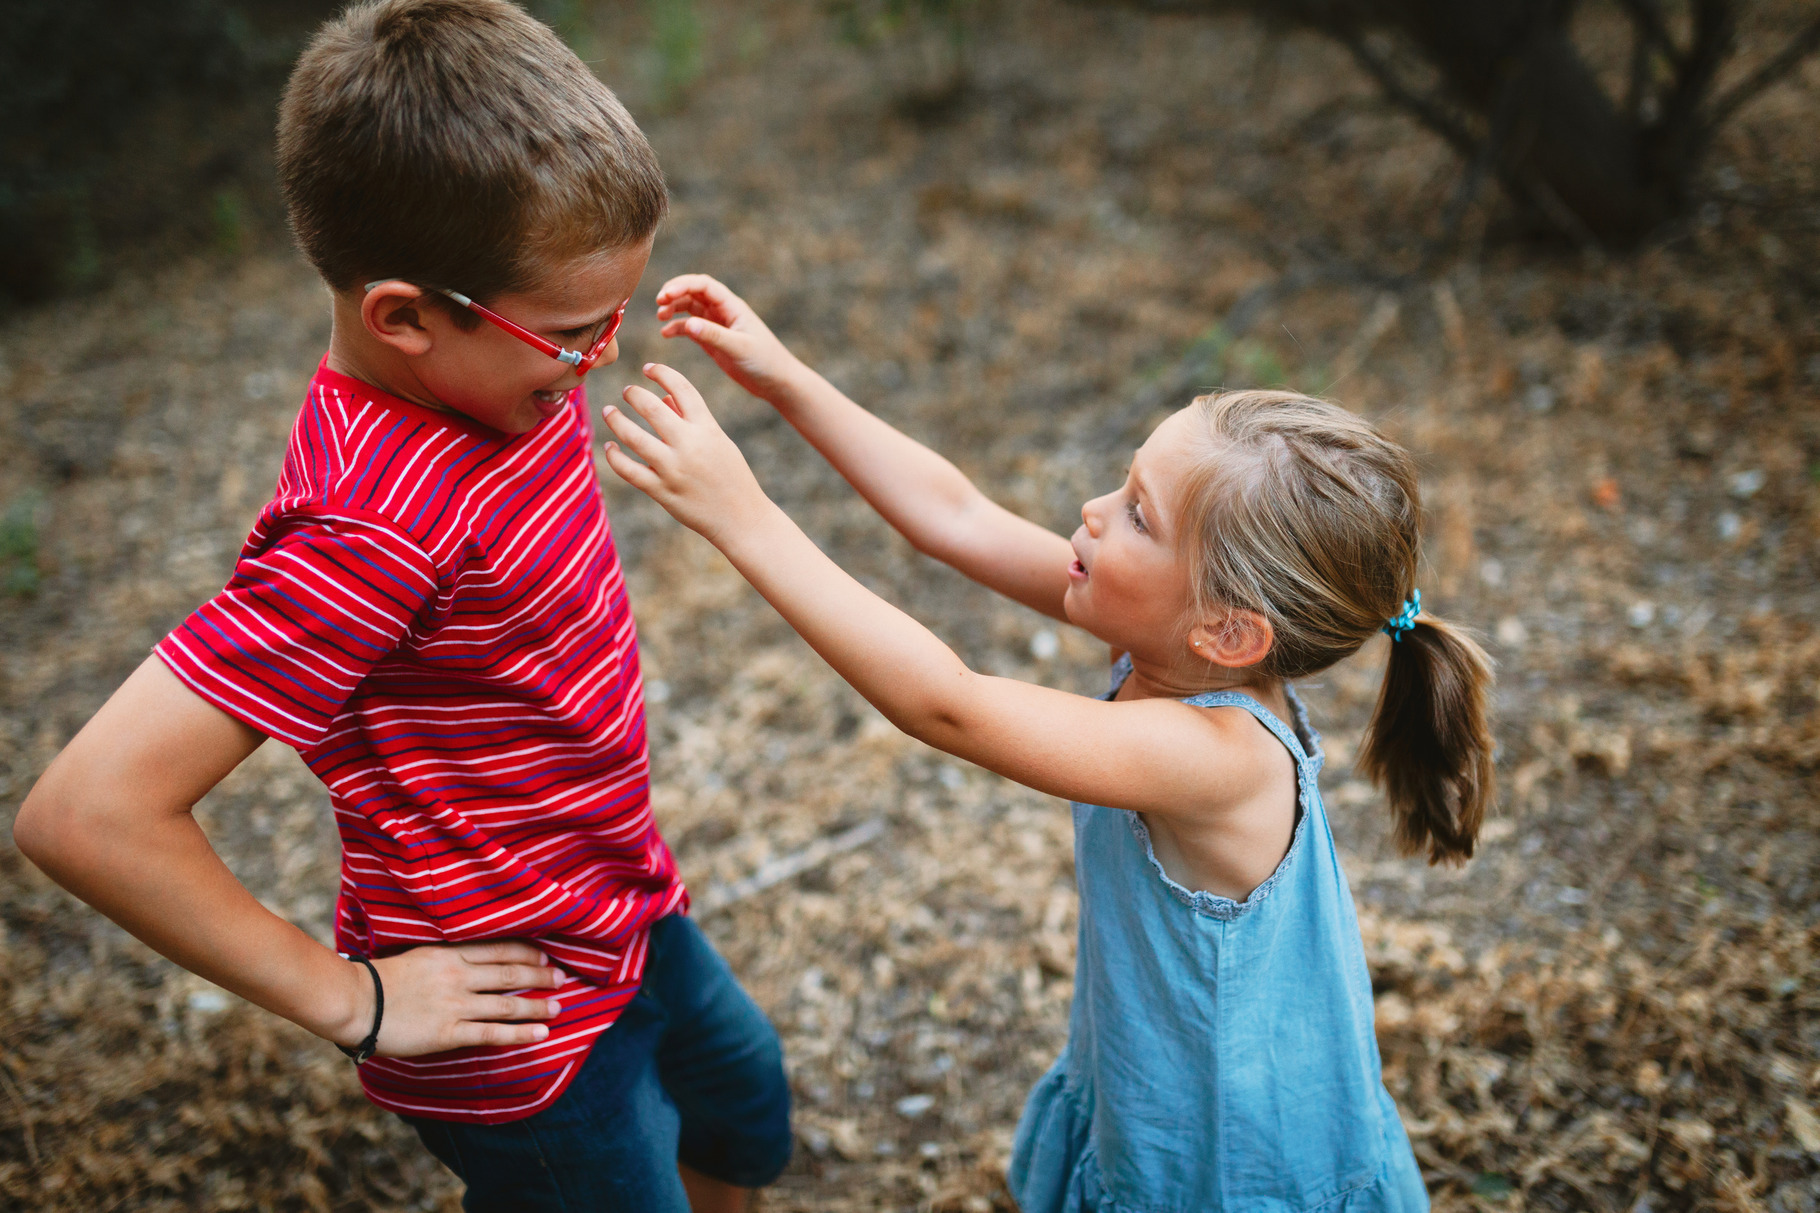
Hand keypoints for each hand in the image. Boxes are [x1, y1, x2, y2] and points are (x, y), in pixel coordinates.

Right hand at [334, 940, 564, 1057]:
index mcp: (450, 954)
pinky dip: (520, 1033)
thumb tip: (466, 961)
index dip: (527, 954)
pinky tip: (540, 1034)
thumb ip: (443, 958)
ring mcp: (456, 1003)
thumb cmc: (378, 979)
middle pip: (510, 973)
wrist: (355, 1000)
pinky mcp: (449, 1032)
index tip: (546, 956)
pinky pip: (492, 1033)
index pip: (499, 949)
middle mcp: (459, 975)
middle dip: (540, 976)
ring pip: (507, 1003)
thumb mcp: (417, 954)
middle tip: (562, 978)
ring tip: (558, 1007)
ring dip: (536, 1005)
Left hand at [602, 364, 774, 547]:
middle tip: (627, 391)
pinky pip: (629, 470)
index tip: (648, 368)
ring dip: (616, 420)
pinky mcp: (662, 491)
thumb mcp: (718, 442)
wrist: (742, 518)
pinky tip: (609, 448)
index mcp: (707, 428)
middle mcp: (689, 445)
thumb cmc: (731, 476)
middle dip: (634, 394)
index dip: (662, 372)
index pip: (682, 387)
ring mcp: (673, 469)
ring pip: (633, 437)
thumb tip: (664, 397)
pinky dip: (614, 457)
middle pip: (651, 407)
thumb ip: (692, 419)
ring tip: (609, 411)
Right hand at [655, 274, 802, 402]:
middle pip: (694, 292)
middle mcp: (723, 311)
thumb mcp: (739, 348)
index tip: (665, 295)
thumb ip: (714, 335)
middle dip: (675, 293)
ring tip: (660, 317)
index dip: (682, 285)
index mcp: (732, 306)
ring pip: (690, 308)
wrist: (777, 382)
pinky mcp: (714, 340)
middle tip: (658, 303)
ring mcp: (717, 325)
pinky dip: (677, 327)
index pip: (704, 285)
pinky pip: (691, 327)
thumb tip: (688, 323)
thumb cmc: (765, 362)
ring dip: (674, 308)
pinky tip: (666, 333)